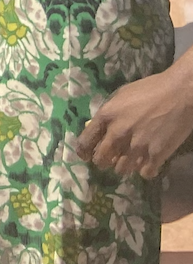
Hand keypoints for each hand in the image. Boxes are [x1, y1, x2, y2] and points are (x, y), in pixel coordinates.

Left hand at [78, 65, 192, 178]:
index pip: (85, 142)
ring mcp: (137, 145)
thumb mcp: (120, 96)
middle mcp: (118, 133)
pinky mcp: (156, 154)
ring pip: (122, 169)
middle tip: (109, 160)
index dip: (84, 152)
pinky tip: (148, 164)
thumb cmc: (149, 90)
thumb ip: (108, 114)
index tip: (86, 156)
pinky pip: (145, 173)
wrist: (179, 93)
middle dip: (103, 162)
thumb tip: (99, 128)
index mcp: (106, 116)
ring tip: (130, 161)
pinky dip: (145, 171)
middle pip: (101, 160)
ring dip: (124, 167)